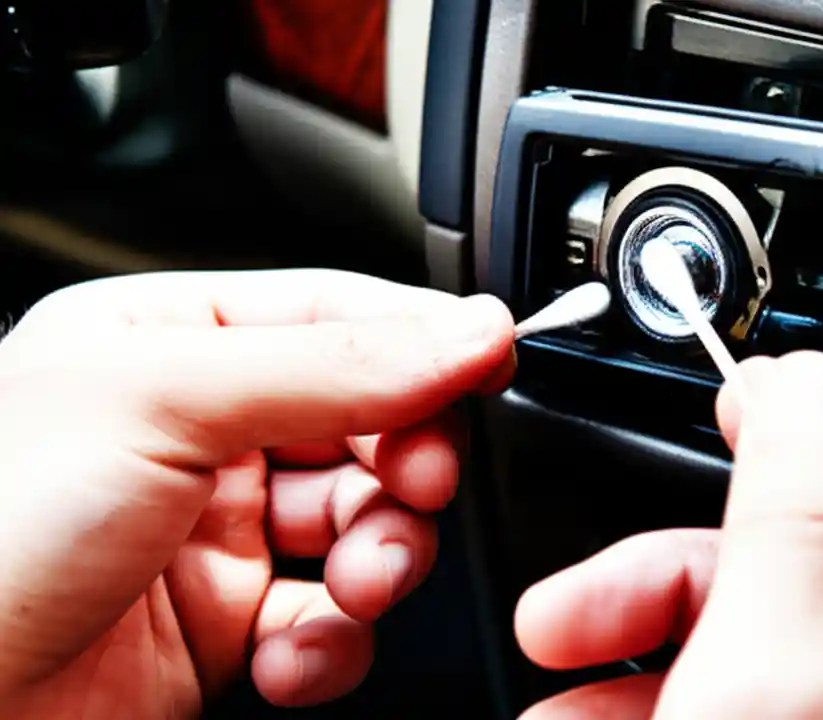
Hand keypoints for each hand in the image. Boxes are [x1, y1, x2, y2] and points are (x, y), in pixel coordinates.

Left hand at [0, 269, 514, 716]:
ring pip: (363, 527)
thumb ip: (333, 365)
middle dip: (407, 466)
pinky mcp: (224, 630)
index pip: (337, 315)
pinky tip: (298, 654)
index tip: (494, 364)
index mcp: (169, 339)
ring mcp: (213, 534)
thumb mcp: (163, 405)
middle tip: (418, 488)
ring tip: (361, 585)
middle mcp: (197, 432)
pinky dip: (336, 644)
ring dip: (384, 561)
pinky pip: (329, 623)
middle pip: (368, 426)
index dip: (422, 341)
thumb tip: (468, 331)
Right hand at [515, 352, 822, 718]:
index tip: (718, 397)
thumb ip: (795, 517)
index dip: (793, 426)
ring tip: (560, 703)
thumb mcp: (768, 681)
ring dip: (650, 663)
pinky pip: (777, 716)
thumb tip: (808, 380)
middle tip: (573, 611)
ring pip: (778, 659)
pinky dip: (681, 709)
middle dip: (667, 585)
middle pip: (816, 579)